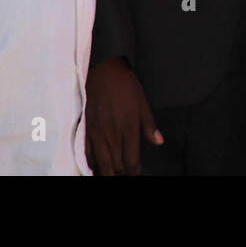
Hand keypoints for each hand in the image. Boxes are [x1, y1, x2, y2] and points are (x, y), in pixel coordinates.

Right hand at [84, 56, 162, 175]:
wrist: (104, 71)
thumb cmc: (126, 86)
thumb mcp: (143, 103)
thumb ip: (150, 125)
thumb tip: (158, 141)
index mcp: (128, 127)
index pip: (131, 161)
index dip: (134, 171)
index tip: (137, 173)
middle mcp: (112, 133)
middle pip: (116, 166)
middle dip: (122, 174)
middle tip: (126, 175)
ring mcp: (97, 133)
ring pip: (101, 163)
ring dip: (108, 172)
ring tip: (113, 175)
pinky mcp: (86, 129)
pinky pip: (87, 154)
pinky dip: (93, 163)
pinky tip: (97, 167)